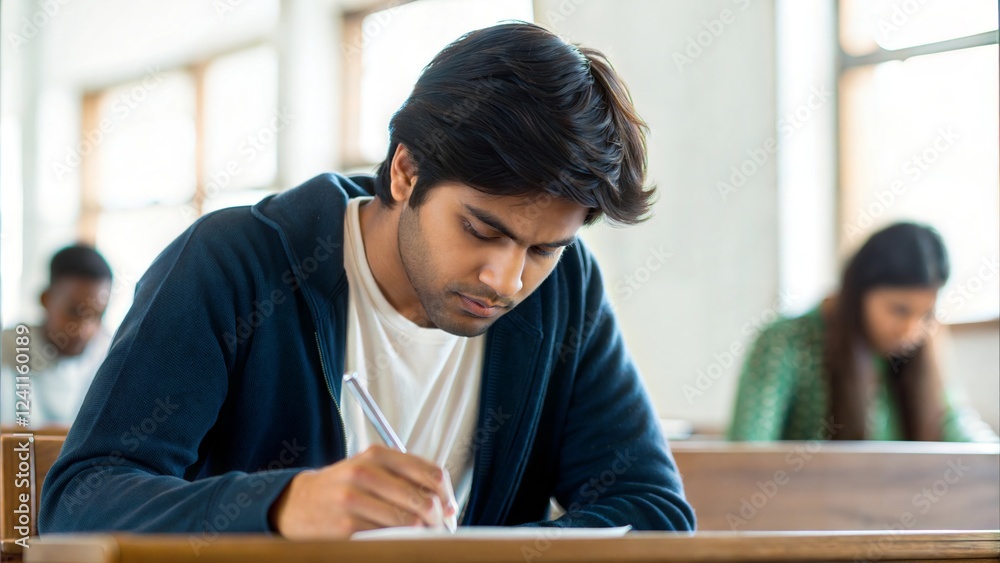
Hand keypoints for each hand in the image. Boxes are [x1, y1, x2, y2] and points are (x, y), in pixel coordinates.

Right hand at [268, 445, 456, 538]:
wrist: (298, 502)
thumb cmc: (342, 487)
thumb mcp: (370, 469)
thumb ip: (405, 477)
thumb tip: (445, 502)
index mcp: (376, 454)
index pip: (429, 472)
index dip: (446, 493)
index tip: (449, 506)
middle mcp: (365, 472)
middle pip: (422, 499)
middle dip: (437, 518)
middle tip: (439, 527)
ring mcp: (353, 499)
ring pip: (407, 521)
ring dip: (421, 532)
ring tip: (421, 534)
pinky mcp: (345, 525)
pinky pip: (387, 536)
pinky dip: (399, 540)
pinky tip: (398, 538)